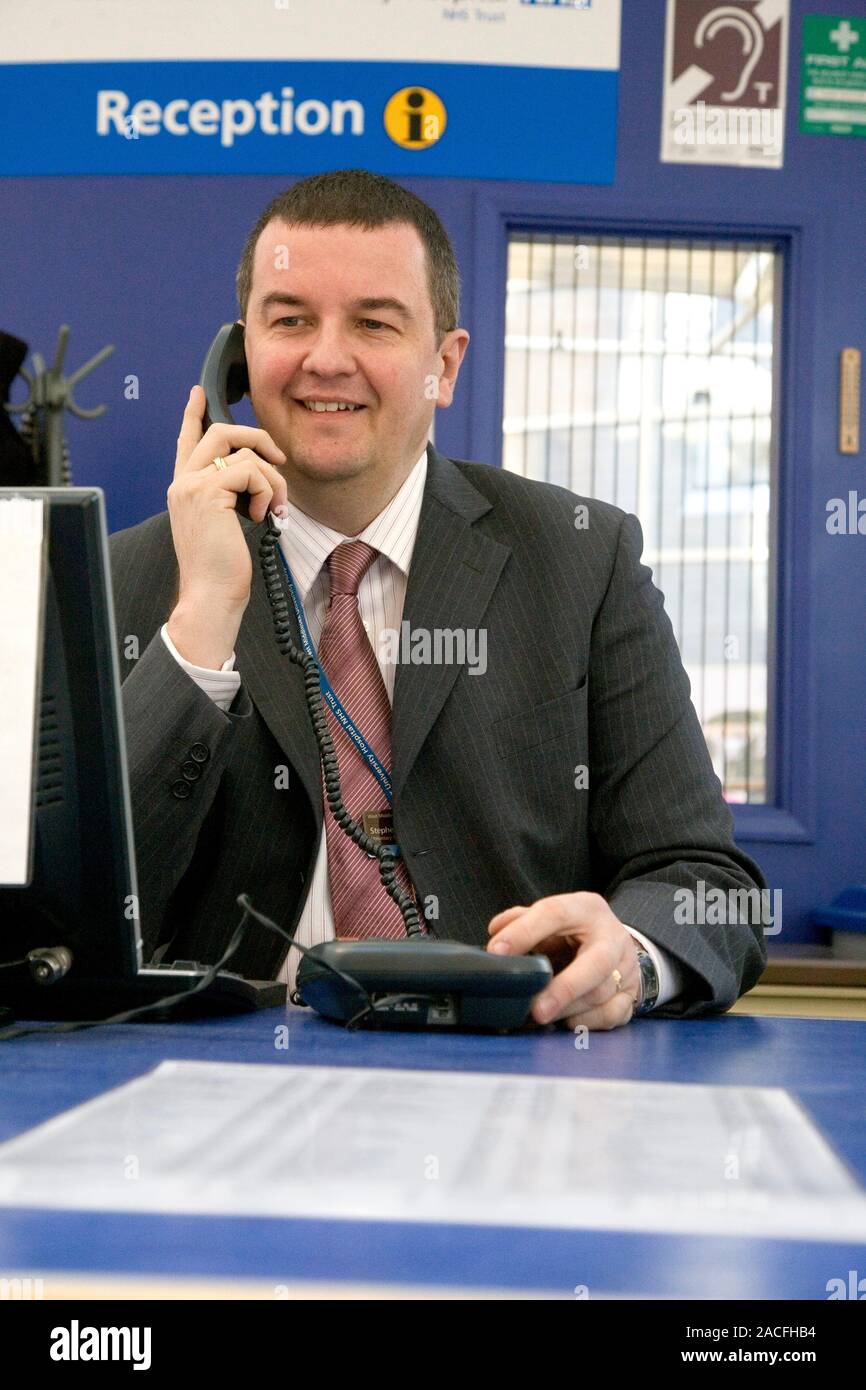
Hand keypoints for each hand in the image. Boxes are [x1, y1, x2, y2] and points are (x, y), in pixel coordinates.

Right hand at [166, 385, 288, 664]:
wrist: (210, 596)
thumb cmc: (221, 570)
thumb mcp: (224, 524)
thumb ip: (230, 496)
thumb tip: (258, 476)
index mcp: (184, 489)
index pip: (187, 441)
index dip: (193, 414)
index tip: (197, 394)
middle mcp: (183, 482)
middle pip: (220, 432)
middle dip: (256, 437)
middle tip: (279, 457)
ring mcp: (192, 484)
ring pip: (243, 452)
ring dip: (273, 480)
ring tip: (274, 509)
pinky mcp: (208, 491)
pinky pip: (252, 472)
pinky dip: (268, 492)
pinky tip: (263, 517)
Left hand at [487, 892, 640, 1030]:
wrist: (618, 943)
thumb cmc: (575, 931)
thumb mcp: (553, 917)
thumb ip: (523, 920)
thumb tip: (496, 930)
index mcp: (586, 909)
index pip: (555, 914)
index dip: (525, 932)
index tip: (497, 951)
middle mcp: (612, 937)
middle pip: (596, 963)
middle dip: (565, 988)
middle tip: (535, 1010)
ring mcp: (626, 967)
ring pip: (600, 994)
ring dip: (567, 1009)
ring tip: (539, 1015)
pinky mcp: (631, 994)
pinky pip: (612, 1014)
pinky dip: (586, 1022)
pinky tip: (566, 1020)